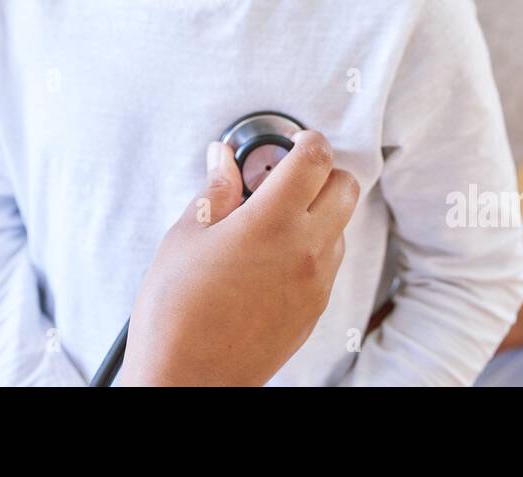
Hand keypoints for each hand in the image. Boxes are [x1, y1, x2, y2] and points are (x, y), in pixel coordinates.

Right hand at [119, 130, 359, 385]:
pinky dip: (314, 247)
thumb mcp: (185, 237)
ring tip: (274, 220)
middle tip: (287, 176)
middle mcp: (305, 251)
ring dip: (320, 212)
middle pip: (345, 188)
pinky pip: (330, 263)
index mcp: (271, 223)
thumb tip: (223, 159)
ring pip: (342, 227)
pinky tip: (274, 256)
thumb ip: (215, 191)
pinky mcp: (315, 310)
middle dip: (322, 173)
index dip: (307, 141)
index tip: (292, 141)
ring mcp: (316, 284)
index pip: (315, 160)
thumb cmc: (176, 313)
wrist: (186, 381)